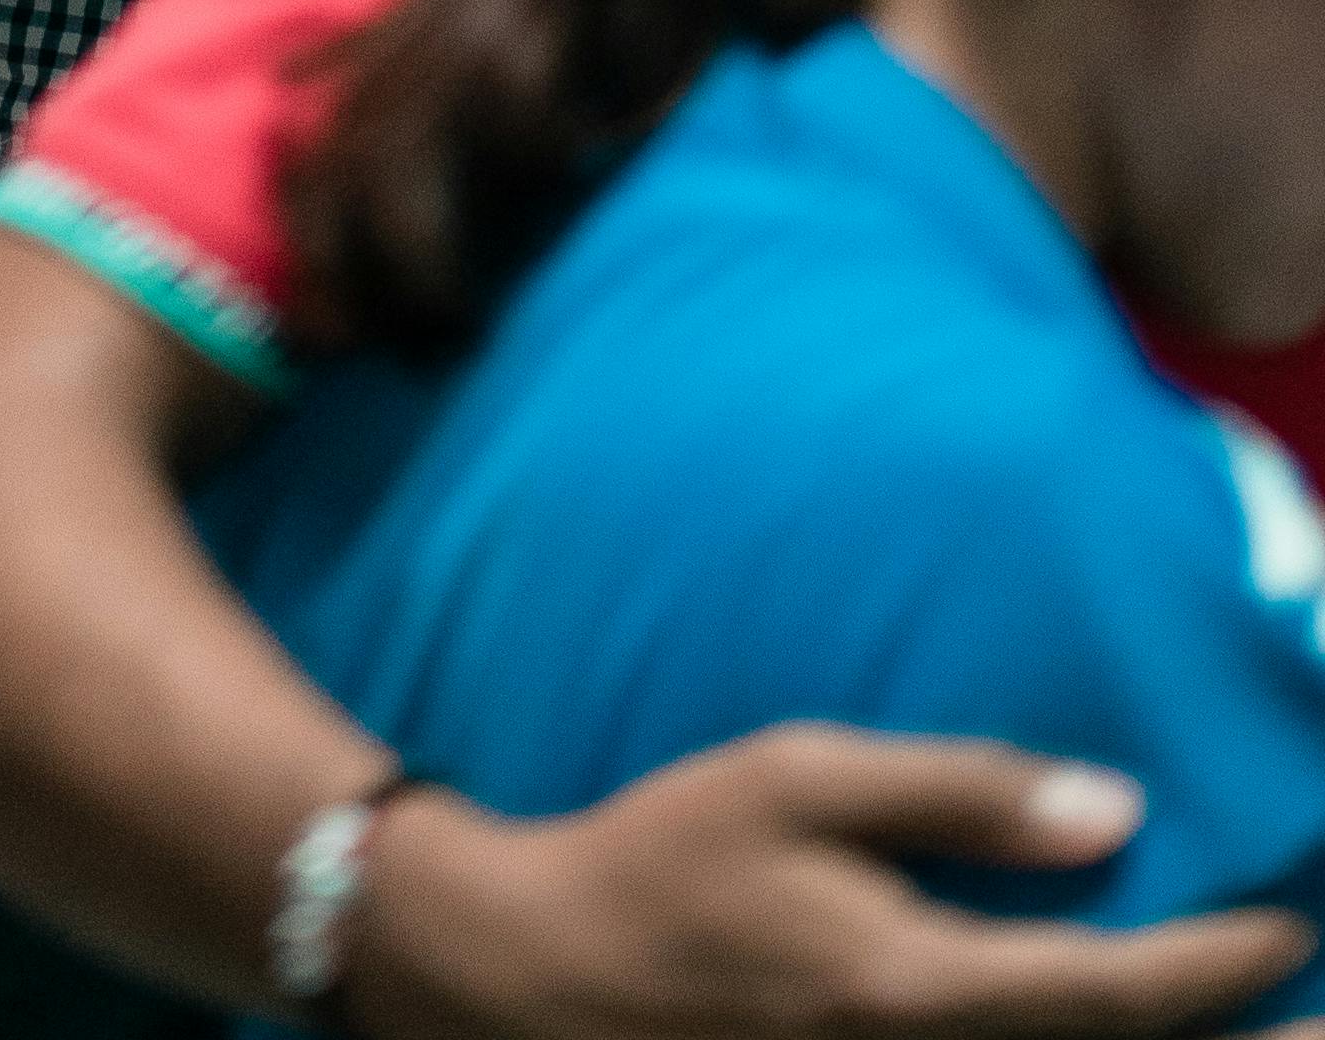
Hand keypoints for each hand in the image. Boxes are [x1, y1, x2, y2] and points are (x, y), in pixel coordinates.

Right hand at [353, 735, 1308, 1039]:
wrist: (543, 979)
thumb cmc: (669, 856)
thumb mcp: (797, 776)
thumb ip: (954, 790)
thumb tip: (1111, 810)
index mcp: (913, 985)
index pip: (1115, 994)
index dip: (1221, 970)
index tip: (1291, 929)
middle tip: (1318, 1016)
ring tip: (1251, 1030)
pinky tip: (1104, 1037)